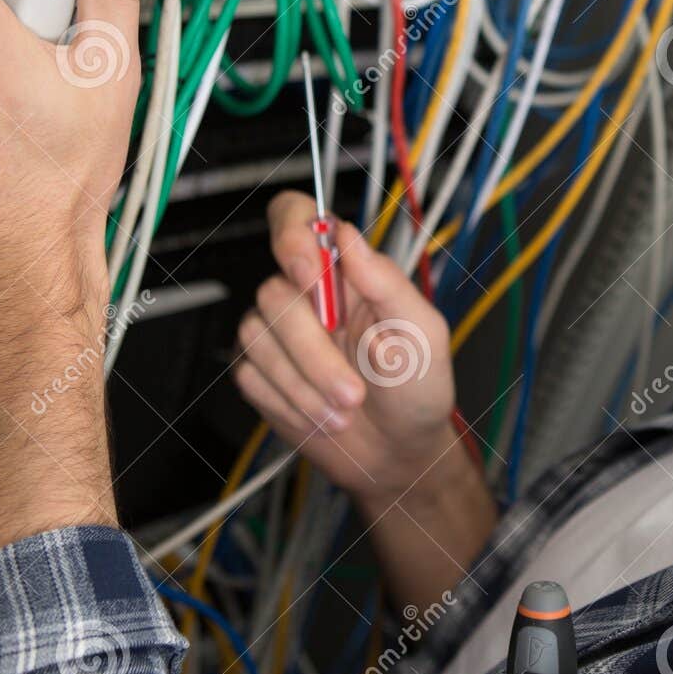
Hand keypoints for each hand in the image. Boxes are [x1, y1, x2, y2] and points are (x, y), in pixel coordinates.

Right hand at [233, 190, 464, 505]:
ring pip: (257, 336)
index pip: (295, 219)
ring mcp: (277, 333)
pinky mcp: (259, 372)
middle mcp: (306, 294)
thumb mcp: (422, 334)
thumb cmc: (418, 390)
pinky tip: (322, 417)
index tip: (312, 276)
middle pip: (274, 292)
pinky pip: (250, 375)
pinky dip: (290, 404)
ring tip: (345, 411)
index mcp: (346, 272)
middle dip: (313, 351)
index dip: (291, 235)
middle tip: (353, 393)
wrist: (397, 454)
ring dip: (305, 384)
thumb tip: (347, 232)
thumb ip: (386, 281)